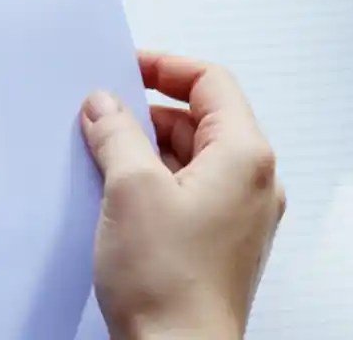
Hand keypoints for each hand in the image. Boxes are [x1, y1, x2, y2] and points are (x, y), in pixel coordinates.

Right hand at [80, 52, 285, 339]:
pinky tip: (114, 196)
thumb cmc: (169, 285)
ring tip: (101, 159)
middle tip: (100, 116)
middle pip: (200, 119)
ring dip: (145, 149)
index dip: (164, 67)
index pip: (210, 82)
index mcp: (245, 157)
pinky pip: (186, 191)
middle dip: (147, 112)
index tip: (124, 67)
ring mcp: (238, 215)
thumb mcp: (129, 188)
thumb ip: (117, 133)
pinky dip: (152, 182)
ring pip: (190, 157)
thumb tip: (104, 105)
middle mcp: (252, 183)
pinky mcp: (217, 242)